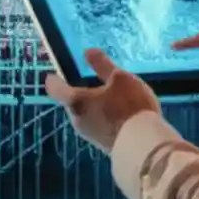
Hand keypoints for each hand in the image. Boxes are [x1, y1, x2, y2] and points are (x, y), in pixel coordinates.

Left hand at [44, 48, 160, 153]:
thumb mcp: (121, 79)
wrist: (144, 146)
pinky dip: (102, 117)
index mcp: (76, 101)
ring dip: (93, 106)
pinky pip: (96, 125)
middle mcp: (77, 120)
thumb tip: (88, 51)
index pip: (55, 88)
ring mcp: (89, 135)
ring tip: (111, 98)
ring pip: (84, 115)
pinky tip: (119, 115)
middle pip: (71, 102)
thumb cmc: (131, 106)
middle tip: (92, 83)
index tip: (53, 74)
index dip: (54, 79)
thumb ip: (103, 65)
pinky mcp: (101, 144)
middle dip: (79, 93)